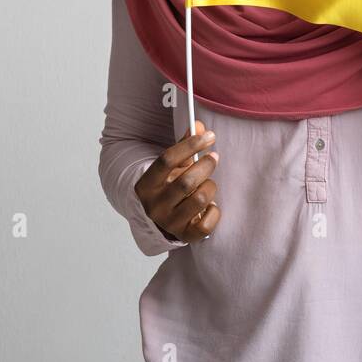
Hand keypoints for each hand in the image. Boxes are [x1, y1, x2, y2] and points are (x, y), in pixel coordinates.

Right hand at [133, 120, 220, 241]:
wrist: (162, 219)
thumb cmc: (170, 186)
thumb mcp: (172, 166)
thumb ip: (185, 146)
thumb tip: (198, 126)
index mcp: (146, 185)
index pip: (167, 160)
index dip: (190, 145)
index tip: (209, 136)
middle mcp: (154, 206)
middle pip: (185, 182)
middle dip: (205, 166)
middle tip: (214, 157)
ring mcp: (169, 223)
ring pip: (199, 199)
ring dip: (210, 186)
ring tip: (209, 183)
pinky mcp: (184, 236)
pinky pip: (206, 224)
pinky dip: (214, 211)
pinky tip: (210, 205)